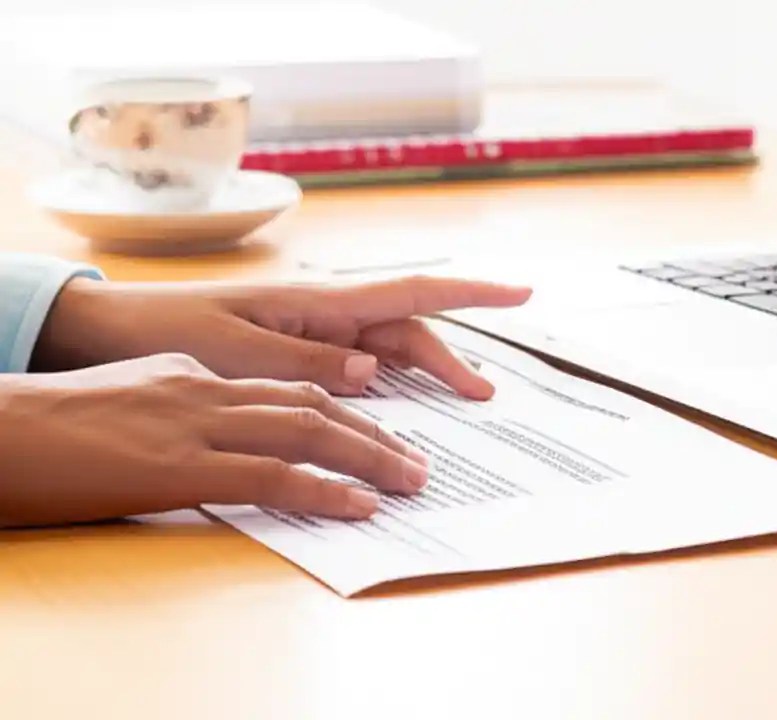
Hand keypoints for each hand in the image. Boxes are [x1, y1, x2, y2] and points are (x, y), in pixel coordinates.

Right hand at [0, 354, 430, 527]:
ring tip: (412, 480)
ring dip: (371, 456)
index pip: (288, 386)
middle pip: (315, 400)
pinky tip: (359, 505)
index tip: (378, 433)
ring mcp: (196, 422)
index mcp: (195, 372)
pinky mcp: (179, 465)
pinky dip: (325, 489)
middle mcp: (206, 387)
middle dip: (375, 431)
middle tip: (416, 459)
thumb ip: (181, 403)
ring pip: (308, 430)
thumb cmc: (46, 426)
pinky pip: (273, 474)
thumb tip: (216, 429)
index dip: (344, 409)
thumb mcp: (127, 399)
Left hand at [32, 275, 531, 398]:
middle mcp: (324, 314)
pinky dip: (389, 384)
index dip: (470, 294)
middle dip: (452, 359)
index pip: (411, 293)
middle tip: (484, 397)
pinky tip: (399, 406)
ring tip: (460, 402)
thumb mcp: (236, 351)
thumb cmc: (170, 332)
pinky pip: (359, 368)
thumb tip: (377, 370)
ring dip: (426, 372)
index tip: (521, 292)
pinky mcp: (297, 354)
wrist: (113, 329)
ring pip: (389, 350)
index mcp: (317, 303)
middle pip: (409, 331)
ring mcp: (313, 333)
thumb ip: (309, 361)